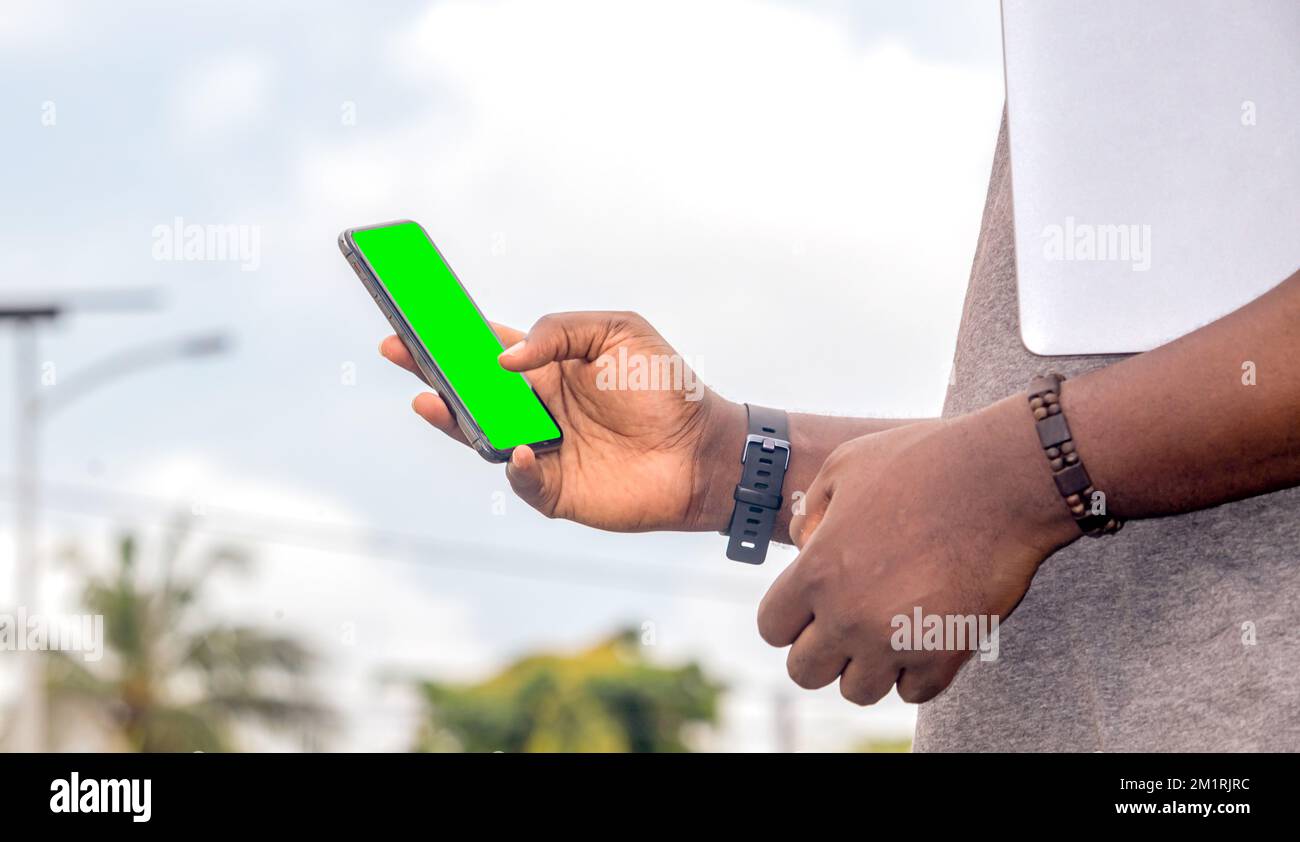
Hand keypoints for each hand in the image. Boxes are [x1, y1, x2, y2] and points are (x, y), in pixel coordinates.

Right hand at [381, 311, 743, 531]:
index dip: (449, 334)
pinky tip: (516, 450)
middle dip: (431, 371)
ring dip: (454, 420)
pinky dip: (515, 467)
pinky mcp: (557, 490)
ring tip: (431, 400)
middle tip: (397, 350)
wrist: (704, 450)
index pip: (487, 348)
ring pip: (483, 436)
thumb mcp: (618, 331)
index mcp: (549, 366)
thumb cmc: (666, 386)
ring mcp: (544, 449)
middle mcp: (538, 407)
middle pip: (472, 391)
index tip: (411, 314)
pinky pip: (523, 480)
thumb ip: (558, 331)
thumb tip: (503, 360)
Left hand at [755, 397, 1079, 703]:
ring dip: (867, 666)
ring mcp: (896, 642)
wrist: (1003, 479)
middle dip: (821, 650)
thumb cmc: (923, 462)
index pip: (772, 628)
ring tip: (887, 631)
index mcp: (817, 571)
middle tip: (847, 622)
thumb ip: (811, 512)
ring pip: (858, 691)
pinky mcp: (946, 656)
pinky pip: (914, 692)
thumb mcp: (845, 466)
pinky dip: (916, 672)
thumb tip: (803, 545)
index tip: (811, 603)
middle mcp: (849, 616)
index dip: (789, 616)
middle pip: (805, 672)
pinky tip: (924, 636)